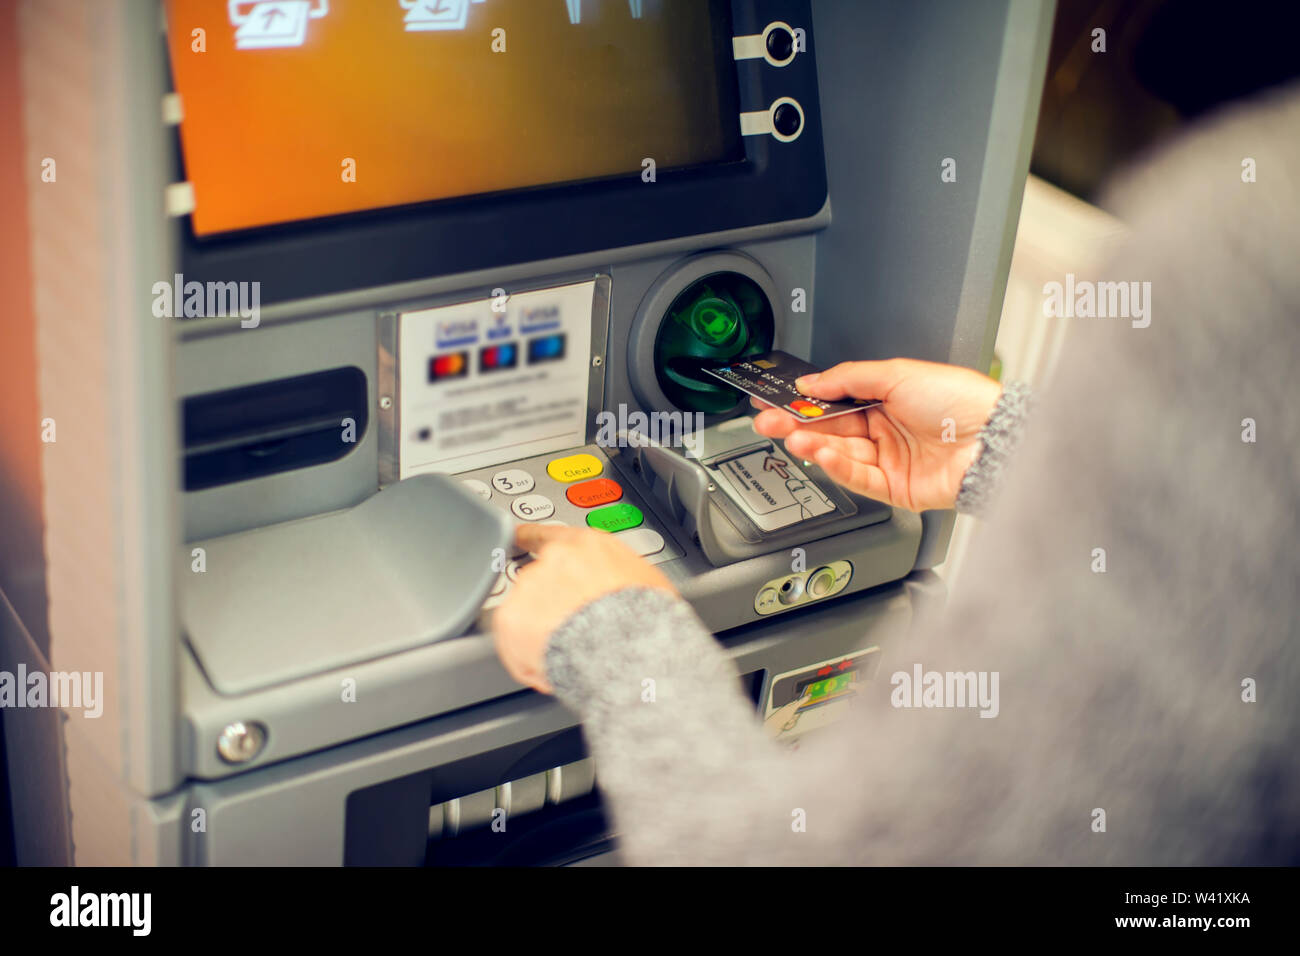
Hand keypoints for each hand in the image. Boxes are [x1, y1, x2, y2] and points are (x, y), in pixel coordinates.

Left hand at [492, 524, 676, 693]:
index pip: (551, 535)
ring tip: (570, 655)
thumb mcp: (647, 582)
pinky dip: (526, 659)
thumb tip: (620, 589)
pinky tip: (551, 668)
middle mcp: (554, 559)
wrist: (630, 649)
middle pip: (538, 582)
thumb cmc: (648, 620)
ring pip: (525, 614)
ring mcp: (529, 587)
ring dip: (540, 635)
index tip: (519, 536)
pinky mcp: (511, 619)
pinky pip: (511, 642)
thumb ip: (619, 576)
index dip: (533, 536)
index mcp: (587, 545)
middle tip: (574, 634)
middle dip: (550, 608)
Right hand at [751, 358, 1001, 511]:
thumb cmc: (961, 401)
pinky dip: (837, 466)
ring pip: (841, 453)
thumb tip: (813, 383)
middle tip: (767, 420)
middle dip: (797, 424)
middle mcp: (887, 431)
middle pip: (832, 429)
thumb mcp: (898, 373)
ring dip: (814, 444)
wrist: (992, 439)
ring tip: (794, 437)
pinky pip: (858, 478)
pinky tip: (822, 453)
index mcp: (888, 399)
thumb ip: (849, 377)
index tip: (776, 399)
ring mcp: (890, 460)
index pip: (835, 401)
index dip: (804, 401)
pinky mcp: (896, 488)